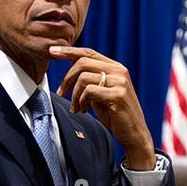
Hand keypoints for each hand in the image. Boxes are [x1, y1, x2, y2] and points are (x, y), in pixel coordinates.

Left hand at [51, 45, 155, 168]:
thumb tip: (70, 66)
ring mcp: (120, 82)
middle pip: (83, 62)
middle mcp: (119, 71)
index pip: (89, 53)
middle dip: (67, 78)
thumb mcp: (101, 92)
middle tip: (62, 92)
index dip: (69, 51)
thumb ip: (90, 79)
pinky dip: (81, 101)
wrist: (134, 134)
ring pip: (83, 77)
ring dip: (74, 94)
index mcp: (116, 68)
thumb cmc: (115, 114)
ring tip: (76, 107)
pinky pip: (89, 91)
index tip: (52, 51)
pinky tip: (84, 110)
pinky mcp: (117, 95)